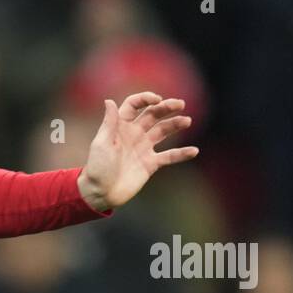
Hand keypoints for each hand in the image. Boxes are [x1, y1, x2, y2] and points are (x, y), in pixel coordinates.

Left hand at [77, 92, 197, 212]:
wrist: (101, 193)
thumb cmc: (98, 167)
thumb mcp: (102, 143)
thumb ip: (109, 123)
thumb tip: (109, 100)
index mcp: (120, 125)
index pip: (134, 105)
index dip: (145, 99)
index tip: (157, 99)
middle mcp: (134, 133)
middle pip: (153, 115)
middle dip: (166, 108)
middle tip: (181, 104)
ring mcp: (144, 147)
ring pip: (163, 131)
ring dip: (175, 125)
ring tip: (187, 121)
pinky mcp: (151, 163)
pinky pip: (169, 156)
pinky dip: (181, 154)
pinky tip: (194, 151)